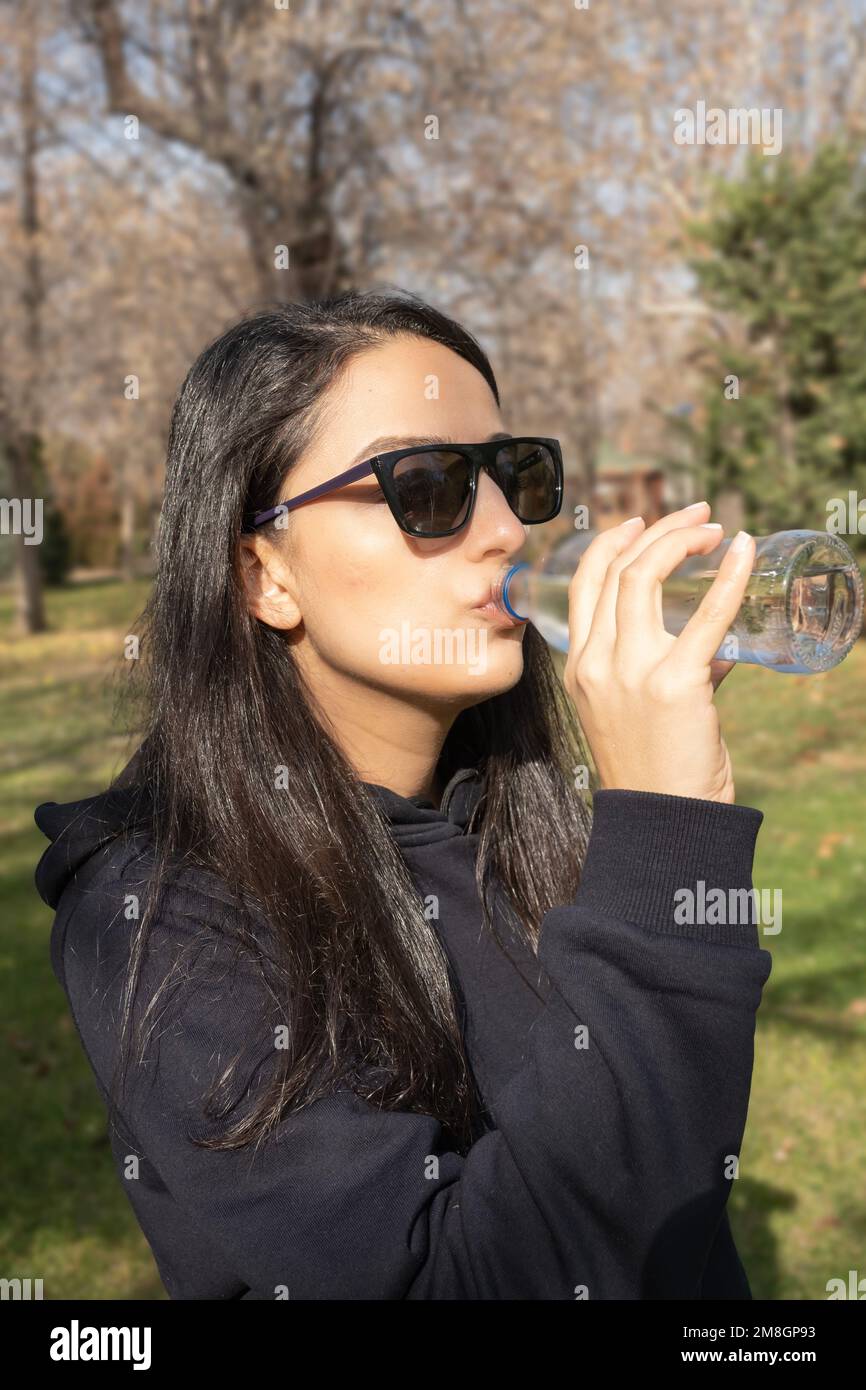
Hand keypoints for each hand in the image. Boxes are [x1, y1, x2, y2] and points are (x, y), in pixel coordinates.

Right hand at [563, 502, 755, 803]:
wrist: (662, 825)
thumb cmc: (655, 775)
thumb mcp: (632, 714)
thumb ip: (666, 672)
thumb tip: (717, 646)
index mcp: (579, 667)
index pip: (584, 583)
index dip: (611, 542)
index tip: (640, 522)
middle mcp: (596, 662)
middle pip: (618, 568)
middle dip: (659, 528)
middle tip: (697, 515)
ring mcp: (630, 671)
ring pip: (644, 576)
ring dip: (683, 539)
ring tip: (715, 528)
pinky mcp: (675, 683)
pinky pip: (705, 615)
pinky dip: (728, 575)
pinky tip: (743, 550)